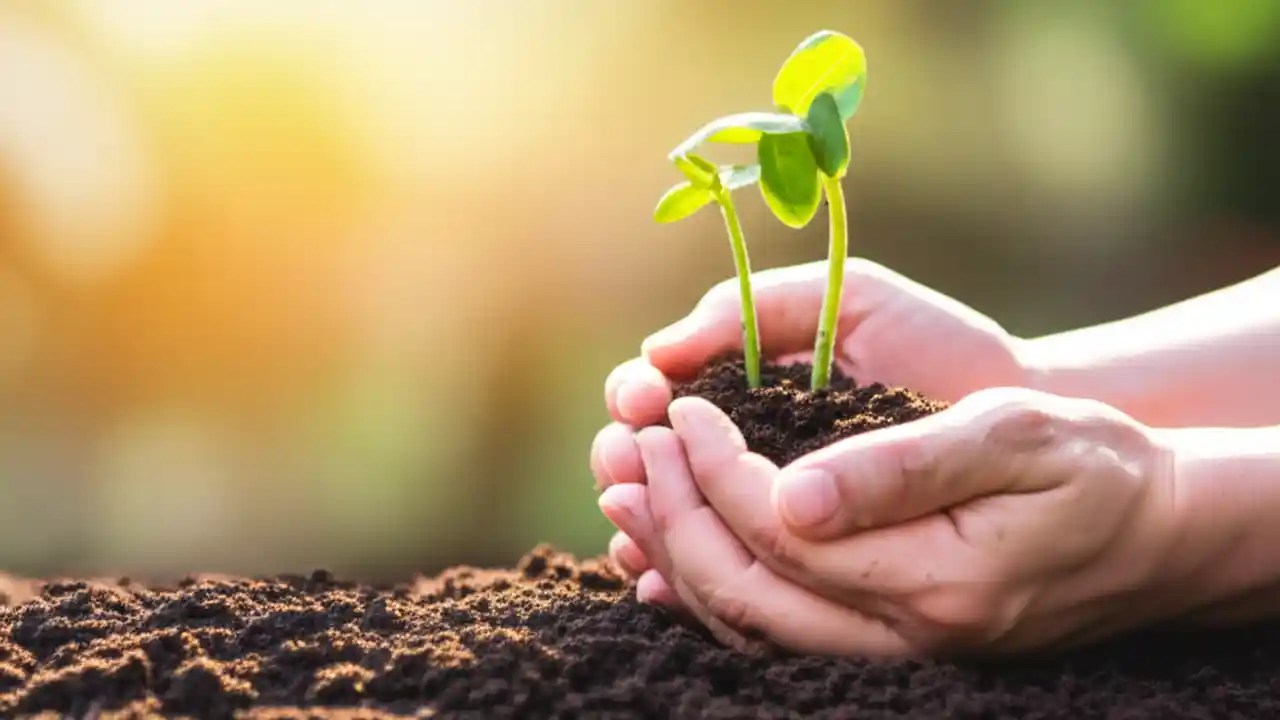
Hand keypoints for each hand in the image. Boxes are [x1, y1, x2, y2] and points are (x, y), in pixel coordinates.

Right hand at [594, 260, 1027, 582]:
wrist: (1014, 414)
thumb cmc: (932, 345)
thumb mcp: (845, 301)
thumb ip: (757, 309)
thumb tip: (660, 350)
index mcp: (737, 381)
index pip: (656, 393)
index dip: (636, 398)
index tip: (645, 402)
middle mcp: (737, 445)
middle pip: (648, 463)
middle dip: (625, 462)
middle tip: (626, 464)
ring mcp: (761, 507)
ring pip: (673, 524)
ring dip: (643, 523)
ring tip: (634, 526)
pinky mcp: (794, 562)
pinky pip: (723, 579)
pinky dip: (680, 582)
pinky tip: (660, 583)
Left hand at [601, 388, 1178, 656]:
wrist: (1149, 532)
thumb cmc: (1091, 466)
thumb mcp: (1012, 437)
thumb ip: (901, 466)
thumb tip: (789, 493)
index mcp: (933, 579)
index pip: (780, 531)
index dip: (713, 466)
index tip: (682, 406)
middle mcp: (903, 633)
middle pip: (744, 590)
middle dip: (672, 511)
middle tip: (635, 439)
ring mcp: (891, 648)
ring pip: (747, 622)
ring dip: (674, 553)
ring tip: (626, 487)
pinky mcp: (884, 640)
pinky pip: (771, 633)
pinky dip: (706, 591)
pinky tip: (663, 554)